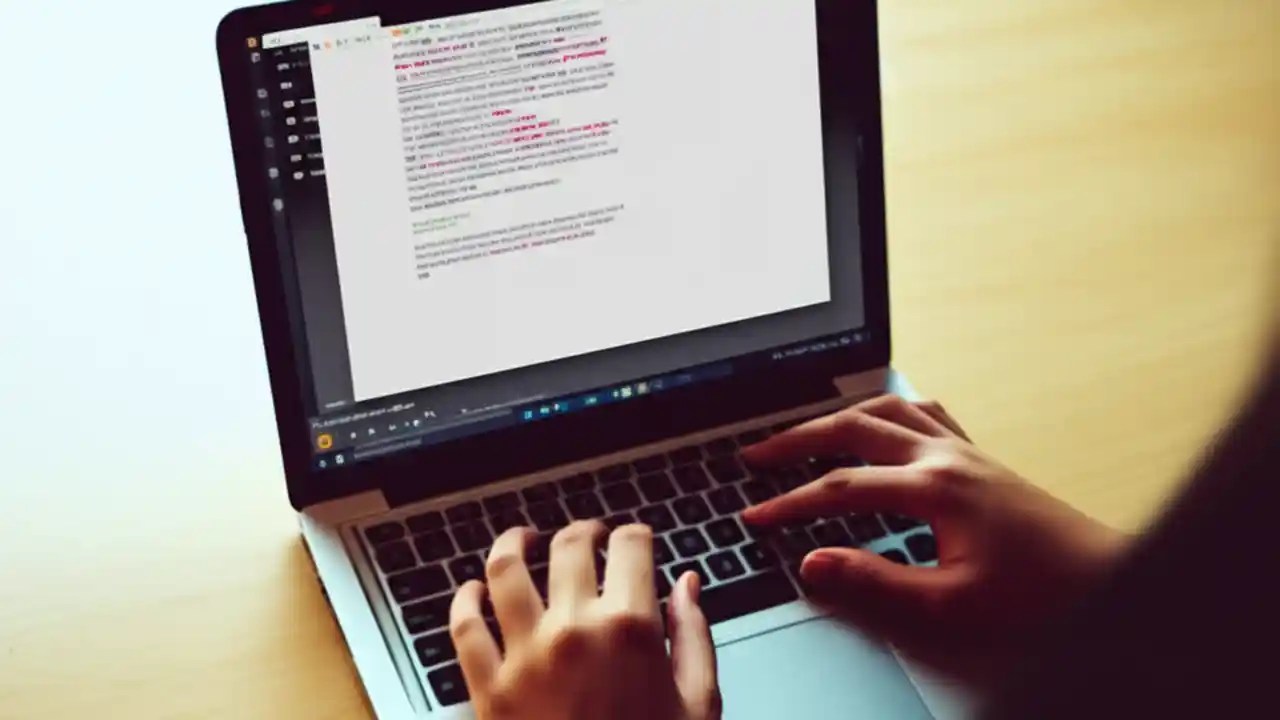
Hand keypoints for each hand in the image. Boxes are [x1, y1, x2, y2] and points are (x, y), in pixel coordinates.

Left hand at [450, 521, 720, 719]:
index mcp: (630, 628)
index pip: (631, 546)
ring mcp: (524, 656)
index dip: (635, 534)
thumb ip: (695, 635)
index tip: (635, 538)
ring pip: (505, 570)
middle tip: (587, 534)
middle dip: (582, 530)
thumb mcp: (699, 705)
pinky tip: (472, 589)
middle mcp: (573, 630)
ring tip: (522, 539)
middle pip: (569, 546)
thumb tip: (688, 585)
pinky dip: (464, 599)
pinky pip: (464, 627)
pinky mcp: (486, 689)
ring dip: (513, 544)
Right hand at [740, 395, 1128, 690]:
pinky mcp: (978, 456)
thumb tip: (815, 561)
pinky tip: (879, 421)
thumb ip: (875, 580)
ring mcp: (964, 450)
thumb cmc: (1036, 592)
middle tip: (756, 453)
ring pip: (886, 409)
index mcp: (935, 488)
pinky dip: (888, 410)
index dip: (790, 503)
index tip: (755, 515)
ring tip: (801, 433)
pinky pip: (924, 413)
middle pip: (854, 427)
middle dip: (797, 438)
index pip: (841, 488)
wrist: (1103, 576)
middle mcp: (946, 456)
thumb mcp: (949, 602)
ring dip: (836, 417)